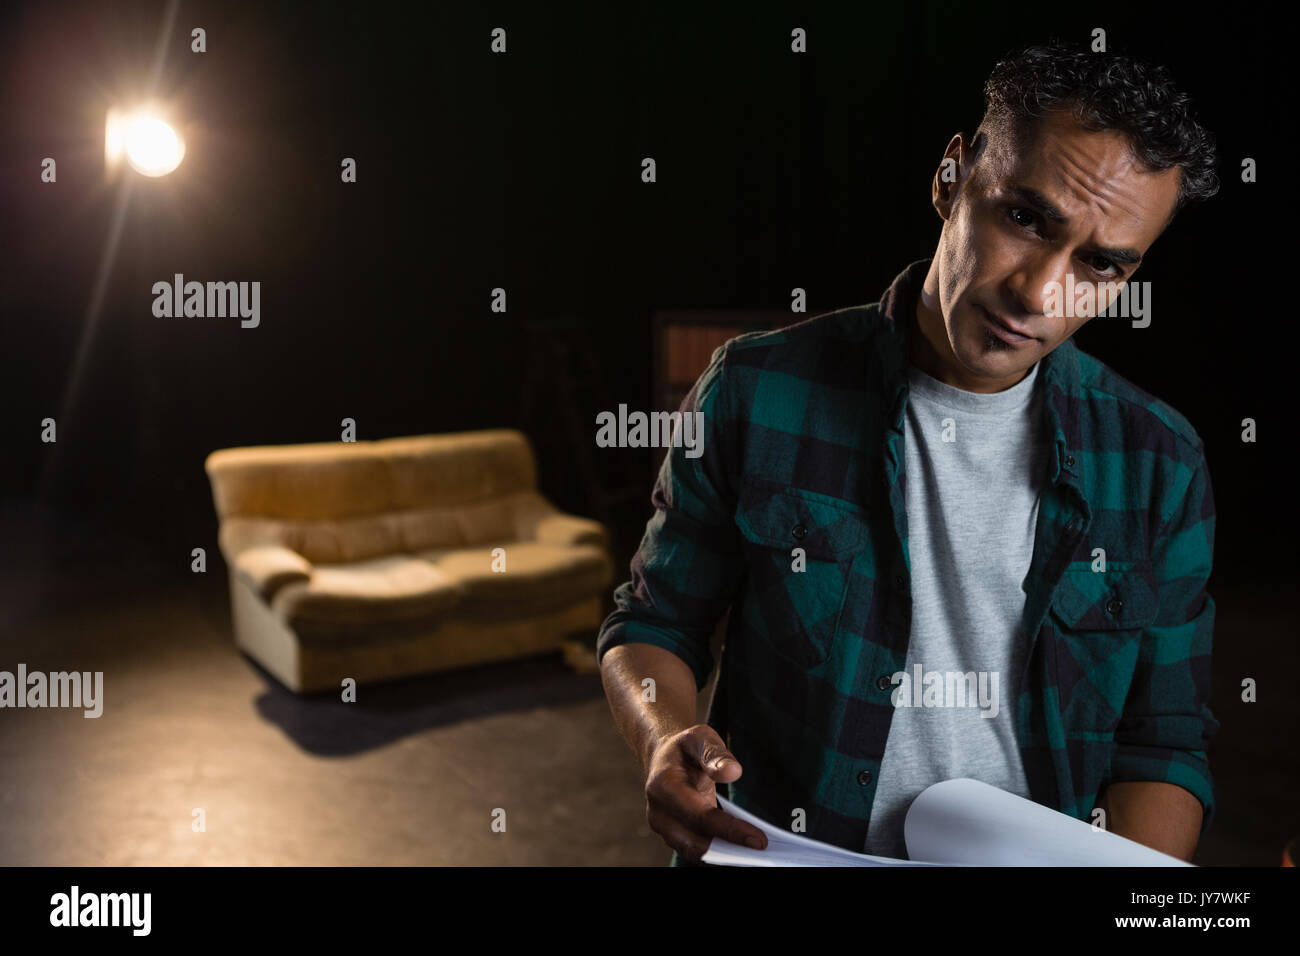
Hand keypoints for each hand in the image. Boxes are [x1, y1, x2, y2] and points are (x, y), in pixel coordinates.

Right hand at [644, 724, 767, 861]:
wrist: (663, 757)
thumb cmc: (684, 748)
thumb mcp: (700, 738)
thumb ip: (715, 754)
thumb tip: (733, 772)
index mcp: (663, 786)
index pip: (699, 817)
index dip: (729, 830)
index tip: (758, 839)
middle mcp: (659, 812)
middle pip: (695, 843)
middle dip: (729, 851)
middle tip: (761, 850)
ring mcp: (663, 827)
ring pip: (694, 853)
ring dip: (724, 856)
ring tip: (753, 854)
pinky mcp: (673, 836)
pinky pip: (696, 851)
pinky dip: (718, 855)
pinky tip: (741, 851)